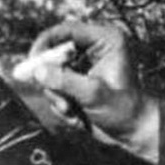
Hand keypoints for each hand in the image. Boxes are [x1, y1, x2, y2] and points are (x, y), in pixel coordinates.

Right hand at [24, 21, 159, 162]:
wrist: (132, 133)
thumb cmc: (123, 111)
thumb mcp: (93, 94)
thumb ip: (65, 81)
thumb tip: (38, 71)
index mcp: (105, 40)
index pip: (66, 30)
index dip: (45, 44)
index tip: (32, 64)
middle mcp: (94, 48)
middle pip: (54, 52)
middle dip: (50, 79)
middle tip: (56, 98)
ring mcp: (84, 66)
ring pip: (51, 73)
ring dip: (56, 95)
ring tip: (70, 111)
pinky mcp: (77, 82)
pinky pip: (54, 88)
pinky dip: (59, 103)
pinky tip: (75, 116)